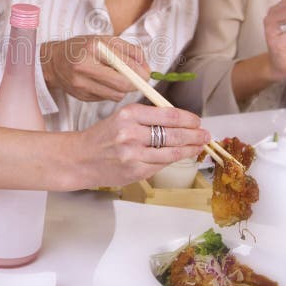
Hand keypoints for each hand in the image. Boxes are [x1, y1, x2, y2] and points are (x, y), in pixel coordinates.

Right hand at [40, 35, 148, 100]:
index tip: (147, 73)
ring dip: (124, 89)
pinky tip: (105, 83)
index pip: (124, 67)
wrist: (54, 61)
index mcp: (92, 49)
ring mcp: (81, 85)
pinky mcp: (81, 97)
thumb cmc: (83, 48)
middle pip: (121, 85)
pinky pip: (106, 98)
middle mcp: (84, 67)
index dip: (140, 73)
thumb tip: (146, 67)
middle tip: (141, 80)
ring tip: (120, 78)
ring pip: (116, 95)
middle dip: (136, 84)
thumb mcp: (105, 40)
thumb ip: (128, 51)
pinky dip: (111, 91)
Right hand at [76, 103, 209, 186]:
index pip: (167, 114)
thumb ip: (147, 118)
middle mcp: (131, 133)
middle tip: (206, 134)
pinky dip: (173, 159)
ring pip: (170, 152)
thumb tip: (179, 121)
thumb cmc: (102, 137)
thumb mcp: (121, 118)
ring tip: (200, 145)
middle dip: (194, 135)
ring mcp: (133, 154)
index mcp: (129, 114)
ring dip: (189, 149)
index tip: (196, 120)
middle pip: (173, 134)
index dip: (187, 118)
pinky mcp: (135, 171)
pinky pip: (161, 165)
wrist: (79, 158)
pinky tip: (181, 155)